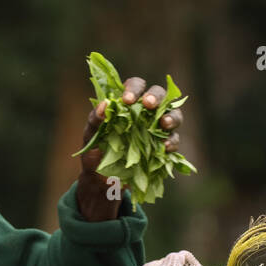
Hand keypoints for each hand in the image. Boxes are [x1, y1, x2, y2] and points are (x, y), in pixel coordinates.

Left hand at [75, 75, 184, 220]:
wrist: (101, 180)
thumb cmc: (96, 150)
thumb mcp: (91, 135)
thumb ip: (95, 120)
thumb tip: (104, 106)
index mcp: (128, 103)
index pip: (136, 85)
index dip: (134, 88)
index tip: (127, 100)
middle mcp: (146, 112)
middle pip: (160, 95)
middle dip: (156, 97)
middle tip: (149, 105)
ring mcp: (158, 129)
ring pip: (174, 114)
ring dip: (171, 117)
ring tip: (164, 123)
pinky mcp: (163, 147)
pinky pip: (173, 141)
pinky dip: (172, 142)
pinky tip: (165, 147)